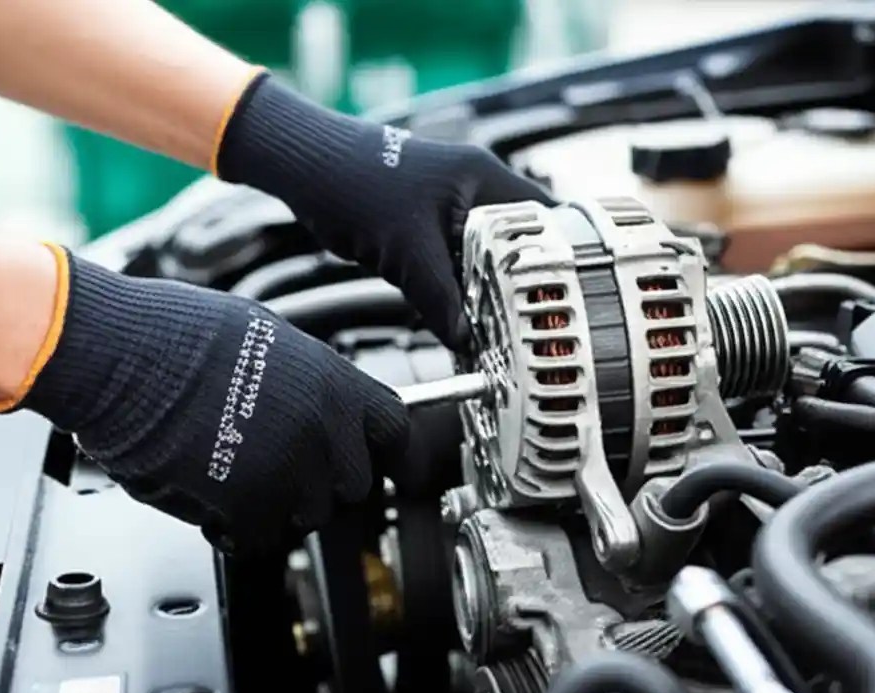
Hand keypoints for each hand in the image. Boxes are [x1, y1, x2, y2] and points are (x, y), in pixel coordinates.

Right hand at [13, 246, 408, 553]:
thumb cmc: (177, 332)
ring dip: (280, 506)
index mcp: (334, 383)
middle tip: (282, 468)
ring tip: (238, 477)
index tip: (373, 460)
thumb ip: (305, 380)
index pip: (394, 431)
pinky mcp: (249, 506)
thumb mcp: (267, 337)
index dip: (380, 449)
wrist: (124, 355)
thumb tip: (312, 402)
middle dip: (323, 482)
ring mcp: (290, 472)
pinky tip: (212, 501)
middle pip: (355, 485)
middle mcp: (324, 430)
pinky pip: (259, 537)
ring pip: (308, 516)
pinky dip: (237, 529)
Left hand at [215, 73, 553, 350]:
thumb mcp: (407, 251)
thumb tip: (464, 341)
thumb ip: (440, 298)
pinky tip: (459, 314)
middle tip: (531, 319)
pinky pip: (453, 262)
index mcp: (484, 178)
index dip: (558, 255)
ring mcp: (448, 207)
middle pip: (516, 242)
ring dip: (485, 287)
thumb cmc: (355, 185)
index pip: (544, 216)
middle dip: (519, 281)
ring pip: (482, 257)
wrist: (305, 169)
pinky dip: (456, 287)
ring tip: (499, 324)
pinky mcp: (424, 226)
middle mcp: (473, 189)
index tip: (568, 293)